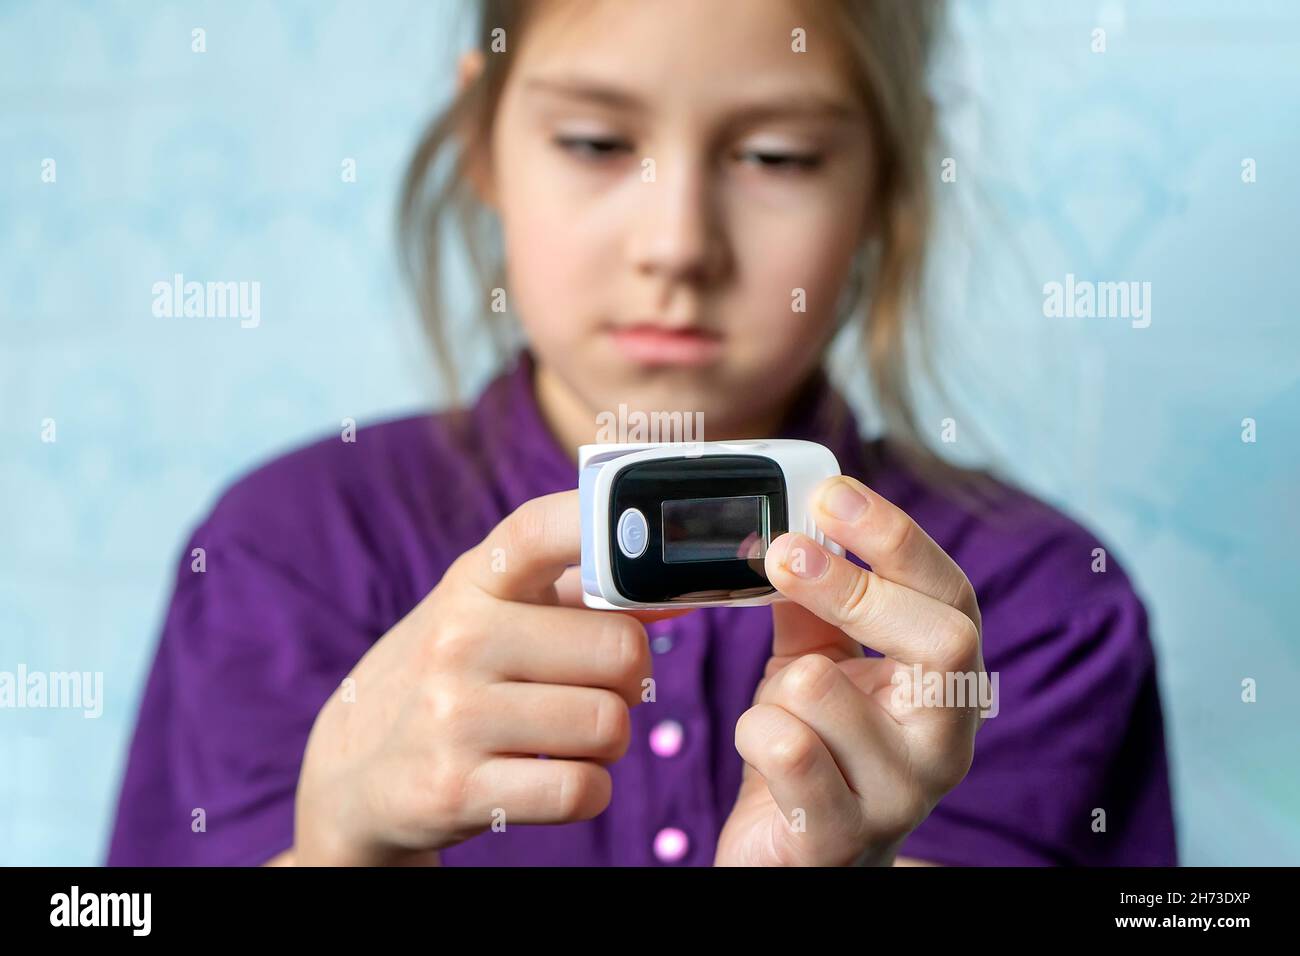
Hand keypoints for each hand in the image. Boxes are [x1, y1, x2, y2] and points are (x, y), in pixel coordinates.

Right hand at [292, 490, 682, 864]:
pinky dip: (588, 791)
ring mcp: (453, 714)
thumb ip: (586, 598)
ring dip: (608, 742)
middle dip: (628, 681)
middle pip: (621, 649)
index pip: (543, 528)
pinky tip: (552, 779)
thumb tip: (683, 592)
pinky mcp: (456, 789)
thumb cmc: (451, 680)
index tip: (648, 544)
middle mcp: (459, 637)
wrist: (351, 774)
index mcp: (473, 582)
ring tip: (565, 737)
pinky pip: (583, 789)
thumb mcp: (496, 618)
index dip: (606, 526)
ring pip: (610, 724)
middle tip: (595, 689)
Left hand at [715, 475, 984, 865]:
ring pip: (826, 691)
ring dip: (780, 686)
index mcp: (947, 689)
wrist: (793, 857)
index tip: (833, 493)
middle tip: (782, 552)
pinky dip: (753, 731)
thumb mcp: (818, 662)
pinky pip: (786, 748)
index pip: (952, 598)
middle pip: (942, 640)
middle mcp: (945, 745)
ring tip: (780, 710)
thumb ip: (817, 599)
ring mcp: (900, 798)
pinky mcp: (839, 838)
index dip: (897, 538)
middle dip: (852, 587)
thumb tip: (798, 519)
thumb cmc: (814, 749)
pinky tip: (760, 745)